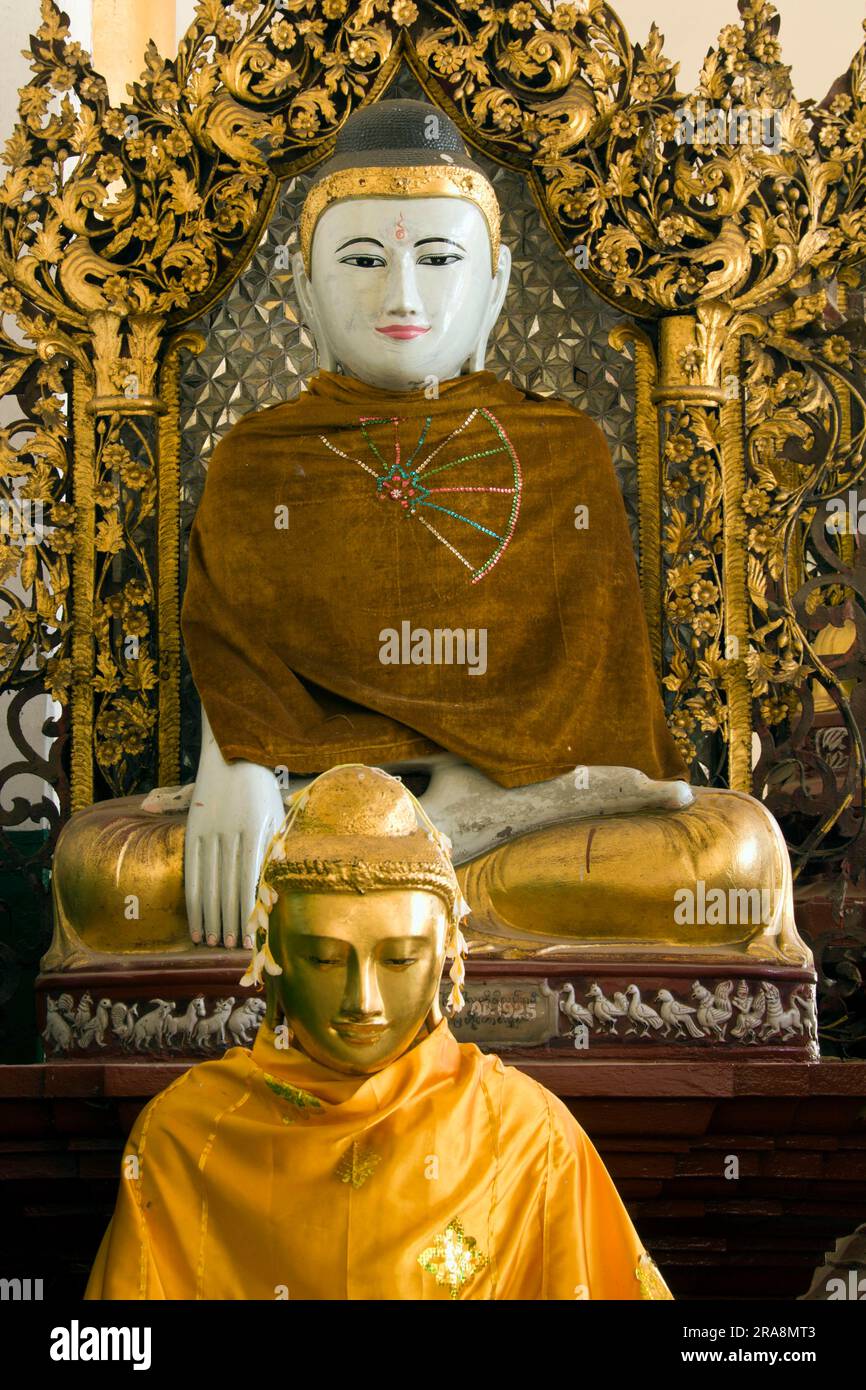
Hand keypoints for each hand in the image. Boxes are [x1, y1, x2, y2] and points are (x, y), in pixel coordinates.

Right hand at [184, 709, 284, 947]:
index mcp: (258, 831)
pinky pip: (193, 873)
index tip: (251, 938)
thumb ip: (275, 849)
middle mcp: (232, 834)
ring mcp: (210, 833)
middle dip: (230, 923)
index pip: (252, 883)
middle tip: (232, 948)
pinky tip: (196, 921)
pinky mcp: (193, 831)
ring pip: (209, 884)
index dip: (250, 914)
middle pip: (229, 888)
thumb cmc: (262, 789)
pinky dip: (194, 900)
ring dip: (211, 918)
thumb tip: (275, 890)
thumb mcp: (276, 815)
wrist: (231, 753)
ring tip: (212, 942)